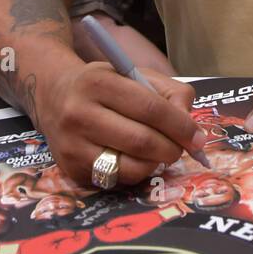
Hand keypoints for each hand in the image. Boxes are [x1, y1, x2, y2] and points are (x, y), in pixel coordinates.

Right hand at [37, 61, 206, 186]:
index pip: (150, 108)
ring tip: (161, 153)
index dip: (180, 125)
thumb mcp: (135, 74)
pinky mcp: (71, 169)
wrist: (55, 97)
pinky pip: (116, 179)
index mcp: (98, 82)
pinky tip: (139, 160)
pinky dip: (137, 172)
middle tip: (183, 148)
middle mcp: (80, 113)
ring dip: (156, 164)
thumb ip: (170, 93)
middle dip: (172, 148)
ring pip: (130, 166)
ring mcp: (72, 144)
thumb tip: (192, 128)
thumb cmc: (105, 85)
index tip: (198, 137)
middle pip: (141, 141)